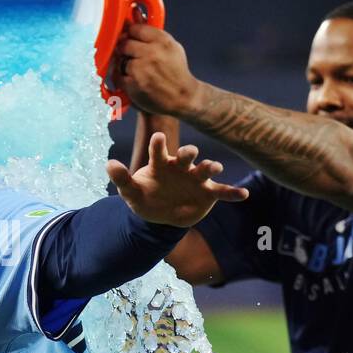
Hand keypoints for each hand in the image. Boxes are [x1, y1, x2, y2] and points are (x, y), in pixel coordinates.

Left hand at [107, 133, 248, 227]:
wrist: (161, 215)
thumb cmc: (146, 197)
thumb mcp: (131, 191)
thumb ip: (122, 179)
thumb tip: (109, 164)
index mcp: (161, 163)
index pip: (159, 150)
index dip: (158, 144)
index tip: (157, 137)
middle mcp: (181, 166)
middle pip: (187, 155)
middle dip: (189, 152)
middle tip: (190, 152)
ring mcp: (196, 179)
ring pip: (206, 169)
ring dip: (210, 167)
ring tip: (214, 168)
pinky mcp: (208, 193)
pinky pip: (222, 191)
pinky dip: (233, 192)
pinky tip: (244, 194)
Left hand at [112, 24, 199, 116]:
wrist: (184, 97)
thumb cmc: (177, 71)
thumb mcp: (171, 46)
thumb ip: (151, 31)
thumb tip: (135, 12)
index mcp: (162, 40)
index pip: (135, 28)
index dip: (131, 34)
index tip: (132, 39)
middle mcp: (152, 53)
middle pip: (125, 43)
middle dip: (127, 51)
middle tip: (135, 58)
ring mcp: (141, 69)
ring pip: (121, 60)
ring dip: (125, 66)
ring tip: (138, 72)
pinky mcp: (133, 84)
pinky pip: (117, 76)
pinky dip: (122, 79)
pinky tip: (133, 81)